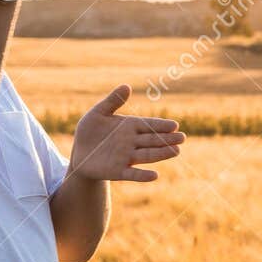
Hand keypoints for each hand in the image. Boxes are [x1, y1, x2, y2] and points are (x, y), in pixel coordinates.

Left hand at [69, 85, 185, 181]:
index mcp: (129, 126)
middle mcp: (132, 142)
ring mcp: (126, 157)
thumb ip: (113, 101)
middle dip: (167, 139)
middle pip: (152, 140)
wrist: (80, 153)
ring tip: (176, 151)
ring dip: (161, 154)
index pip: (149, 125)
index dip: (161, 125)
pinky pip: (132, 174)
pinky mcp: (118, 171)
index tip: (174, 125)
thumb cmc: (89, 131)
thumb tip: (127, 86)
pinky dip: (143, 175)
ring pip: (147, 155)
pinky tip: (154, 175)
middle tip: (182, 138)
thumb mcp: (98, 113)